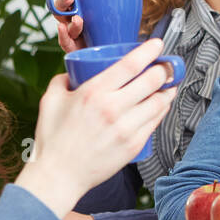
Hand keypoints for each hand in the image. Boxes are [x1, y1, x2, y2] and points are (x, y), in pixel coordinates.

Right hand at [16, 36, 176, 215]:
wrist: (59, 175)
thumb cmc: (53, 138)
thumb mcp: (50, 101)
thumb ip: (63, 81)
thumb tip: (74, 72)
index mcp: (93, 93)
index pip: (130, 65)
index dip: (149, 51)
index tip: (157, 44)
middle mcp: (113, 108)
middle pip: (152, 80)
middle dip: (165, 69)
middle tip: (167, 64)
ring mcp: (126, 128)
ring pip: (159, 101)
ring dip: (168, 89)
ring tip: (169, 83)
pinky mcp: (134, 144)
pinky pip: (155, 121)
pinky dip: (162, 109)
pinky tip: (161, 104)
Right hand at [51, 0, 146, 53]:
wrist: (118, 56)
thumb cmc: (117, 33)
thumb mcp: (124, 14)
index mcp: (81, 9)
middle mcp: (73, 21)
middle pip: (60, 9)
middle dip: (62, 1)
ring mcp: (73, 35)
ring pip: (62, 25)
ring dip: (67, 19)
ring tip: (77, 18)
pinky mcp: (75, 50)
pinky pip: (65, 43)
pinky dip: (63, 35)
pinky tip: (63, 28)